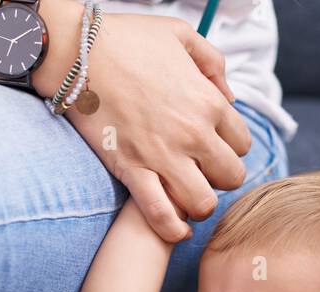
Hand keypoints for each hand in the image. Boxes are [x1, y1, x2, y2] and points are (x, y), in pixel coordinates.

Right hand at [64, 13, 252, 242]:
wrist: (77, 51)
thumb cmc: (127, 39)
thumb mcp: (180, 35)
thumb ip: (212, 63)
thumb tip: (228, 97)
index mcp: (209, 102)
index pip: (242, 144)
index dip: (229, 148)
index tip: (212, 145)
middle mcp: (193, 134)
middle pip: (230, 177)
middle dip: (219, 178)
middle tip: (201, 171)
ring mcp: (163, 156)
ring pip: (203, 203)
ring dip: (198, 204)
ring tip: (186, 195)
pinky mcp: (132, 171)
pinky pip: (162, 216)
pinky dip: (172, 228)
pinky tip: (175, 226)